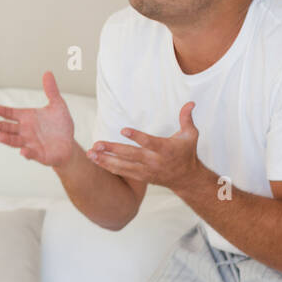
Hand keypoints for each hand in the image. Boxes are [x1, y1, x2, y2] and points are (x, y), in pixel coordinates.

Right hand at [0, 71, 75, 167]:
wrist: (69, 144)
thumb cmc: (60, 125)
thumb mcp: (58, 105)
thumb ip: (51, 91)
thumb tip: (48, 73)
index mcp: (27, 118)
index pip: (11, 114)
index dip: (2, 112)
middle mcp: (25, 131)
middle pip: (8, 128)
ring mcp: (30, 143)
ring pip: (15, 141)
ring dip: (7, 140)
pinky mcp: (39, 155)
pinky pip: (32, 154)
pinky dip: (27, 153)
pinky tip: (23, 151)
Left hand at [86, 101, 201, 191]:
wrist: (186, 179)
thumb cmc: (187, 153)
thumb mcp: (191, 135)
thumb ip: (187, 119)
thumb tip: (190, 103)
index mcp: (165, 149)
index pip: (149, 142)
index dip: (137, 136)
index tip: (123, 130)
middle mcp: (154, 161)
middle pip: (131, 155)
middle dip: (113, 149)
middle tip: (97, 144)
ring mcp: (146, 170)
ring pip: (123, 166)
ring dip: (105, 159)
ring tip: (90, 153)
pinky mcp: (141, 177)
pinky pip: (122, 172)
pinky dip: (108, 167)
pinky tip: (96, 160)